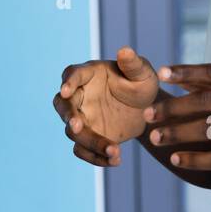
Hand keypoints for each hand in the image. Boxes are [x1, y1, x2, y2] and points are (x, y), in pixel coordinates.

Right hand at [52, 47, 159, 166]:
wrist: (147, 111)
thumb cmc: (142, 85)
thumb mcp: (143, 74)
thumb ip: (134, 64)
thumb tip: (125, 51)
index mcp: (90, 74)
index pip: (72, 73)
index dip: (68, 82)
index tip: (66, 90)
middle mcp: (80, 96)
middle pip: (63, 105)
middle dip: (67, 116)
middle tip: (77, 126)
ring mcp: (82, 118)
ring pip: (73, 132)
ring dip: (90, 142)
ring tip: (114, 151)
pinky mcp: (88, 137)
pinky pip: (82, 150)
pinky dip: (95, 158)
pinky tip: (115, 160)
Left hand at [144, 64, 210, 173]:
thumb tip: (189, 82)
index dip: (185, 72)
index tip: (161, 73)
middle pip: (203, 100)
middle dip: (171, 107)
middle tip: (147, 114)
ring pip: (207, 129)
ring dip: (177, 134)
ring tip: (156, 140)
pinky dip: (196, 159)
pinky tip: (178, 161)